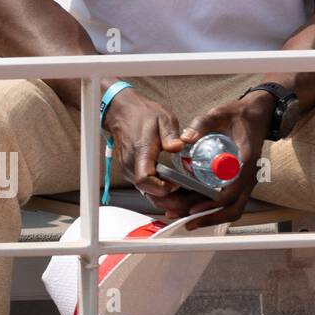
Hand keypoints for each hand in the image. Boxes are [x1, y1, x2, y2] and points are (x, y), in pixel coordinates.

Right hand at [102, 88, 187, 211]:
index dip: (161, 187)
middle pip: (148, 193)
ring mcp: (130, 171)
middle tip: (191, 201)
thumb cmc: (143, 115)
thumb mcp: (163, 118)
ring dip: (167, 200)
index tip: (177, 185)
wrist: (123, 113)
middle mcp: (131, 166)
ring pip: (147, 194)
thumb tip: (178, 146)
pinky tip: (177, 193)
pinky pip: (146, 189)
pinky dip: (161, 194)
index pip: (145, 179)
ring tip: (188, 199)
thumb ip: (171, 134)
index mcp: (140, 153)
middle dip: (170, 201)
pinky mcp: (133, 172)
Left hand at [173, 92, 273, 228]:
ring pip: (233, 207)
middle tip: (186, 220)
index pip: (234, 190)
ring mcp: (246, 180)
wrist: (257, 114)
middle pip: (235, 207)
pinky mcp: (240, 181)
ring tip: (184, 216)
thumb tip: (184, 139)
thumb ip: (202, 124)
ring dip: (211, 216)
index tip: (195, 208)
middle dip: (210, 217)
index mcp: (246, 159)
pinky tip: (192, 206)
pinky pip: (230, 201)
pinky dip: (213, 208)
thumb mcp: (219, 114)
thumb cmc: (240, 115)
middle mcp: (249, 175)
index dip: (214, 203)